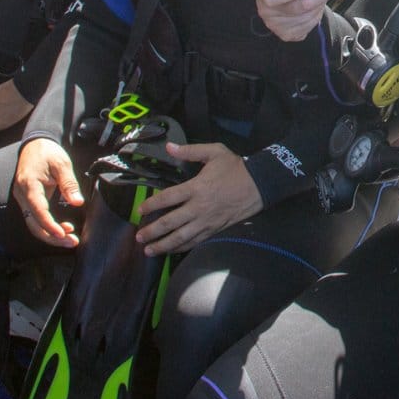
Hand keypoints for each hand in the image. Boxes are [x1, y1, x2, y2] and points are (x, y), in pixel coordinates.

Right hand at [12, 138, 84, 246]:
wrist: (35, 143)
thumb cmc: (48, 152)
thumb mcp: (62, 164)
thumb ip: (69, 184)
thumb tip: (77, 202)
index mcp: (29, 185)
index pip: (38, 210)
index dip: (49, 225)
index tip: (63, 234)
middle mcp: (22, 194)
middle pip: (33, 223)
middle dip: (51, 237)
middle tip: (71, 242)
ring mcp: (23, 199)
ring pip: (33, 224)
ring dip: (50, 234)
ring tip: (70, 238)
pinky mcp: (27, 201)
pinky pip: (35, 218)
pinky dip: (47, 226)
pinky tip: (63, 229)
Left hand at [134, 143, 263, 254]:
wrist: (260, 184)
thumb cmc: (236, 168)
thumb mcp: (215, 152)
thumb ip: (190, 151)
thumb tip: (169, 147)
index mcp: (197, 187)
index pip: (168, 198)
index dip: (151, 205)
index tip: (140, 210)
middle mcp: (199, 207)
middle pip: (170, 222)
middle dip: (152, 231)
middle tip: (139, 237)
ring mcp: (207, 221)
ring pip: (181, 237)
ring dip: (163, 245)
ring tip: (149, 250)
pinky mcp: (215, 230)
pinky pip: (195, 241)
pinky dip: (181, 248)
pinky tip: (171, 251)